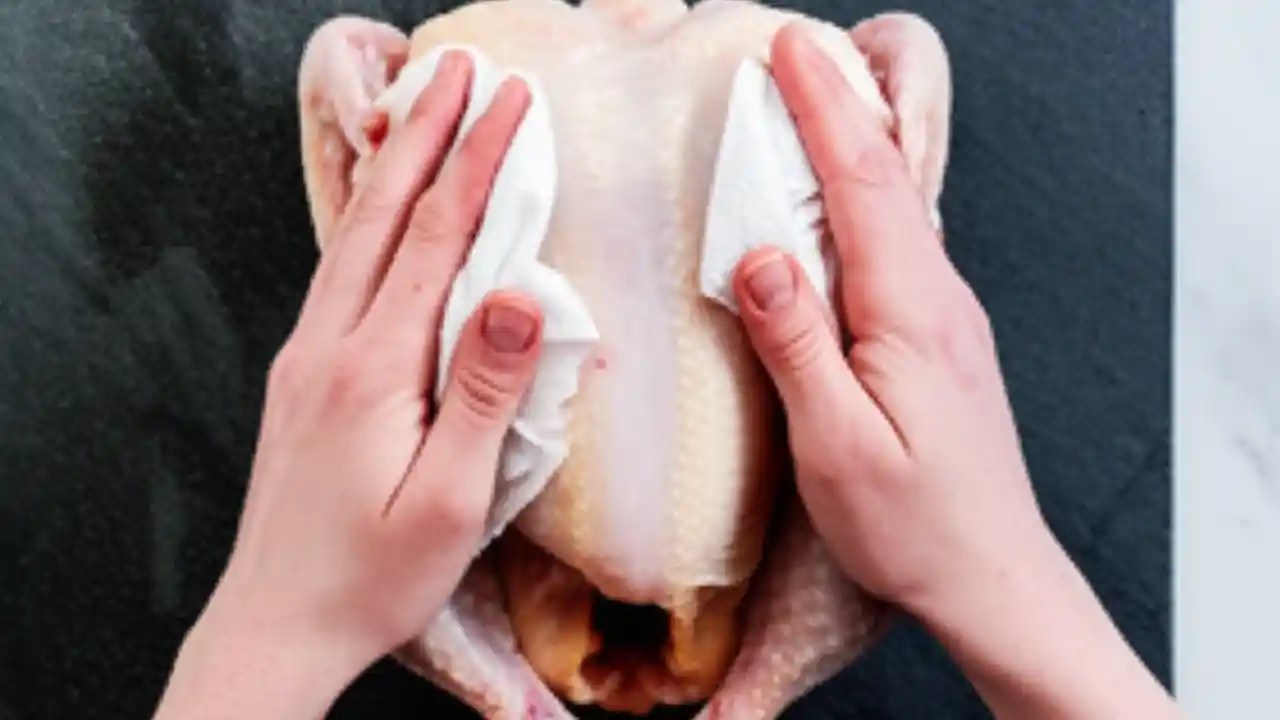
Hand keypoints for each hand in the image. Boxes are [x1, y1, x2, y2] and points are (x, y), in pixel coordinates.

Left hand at [156, 52, 539, 718]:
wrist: (275, 626)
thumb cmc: (372, 579)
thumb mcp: (447, 501)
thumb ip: (485, 393)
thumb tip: (526, 293)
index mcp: (372, 370)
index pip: (436, 240)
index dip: (478, 164)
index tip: (511, 103)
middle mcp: (329, 347)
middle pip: (383, 216)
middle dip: (428, 134)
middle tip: (463, 70)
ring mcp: (307, 357)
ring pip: (354, 237)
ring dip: (395, 166)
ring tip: (426, 113)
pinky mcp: (303, 376)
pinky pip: (341, 273)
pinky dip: (371, 219)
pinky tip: (386, 210)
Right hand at [729, 26, 1177, 717]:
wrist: (992, 576)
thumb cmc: (911, 525)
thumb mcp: (837, 445)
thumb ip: (797, 344)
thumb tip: (759, 253)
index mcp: (911, 313)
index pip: (864, 184)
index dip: (825, 108)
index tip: (788, 50)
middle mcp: (939, 299)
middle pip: (889, 178)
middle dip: (842, 103)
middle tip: (794, 52)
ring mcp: (946, 316)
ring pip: (899, 207)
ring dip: (855, 145)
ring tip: (813, 103)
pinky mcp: (939, 338)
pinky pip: (901, 244)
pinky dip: (867, 197)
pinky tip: (842, 200)